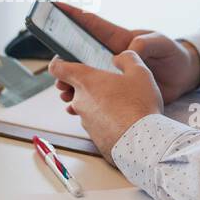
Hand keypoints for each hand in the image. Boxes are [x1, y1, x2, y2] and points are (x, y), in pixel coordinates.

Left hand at [48, 51, 162, 159]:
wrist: (143, 142)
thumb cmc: (139, 106)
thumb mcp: (140, 73)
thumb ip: (127, 59)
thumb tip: (120, 58)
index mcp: (85, 81)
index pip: (57, 68)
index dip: (59, 63)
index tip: (66, 62)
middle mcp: (80, 101)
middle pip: (73, 89)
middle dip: (87, 85)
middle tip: (106, 83)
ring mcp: (85, 121)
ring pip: (86, 107)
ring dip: (98, 104)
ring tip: (120, 103)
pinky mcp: (94, 137)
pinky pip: (96, 124)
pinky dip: (106, 120)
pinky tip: (123, 119)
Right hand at [53, 2, 199, 104]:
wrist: (184, 78)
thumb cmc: (173, 54)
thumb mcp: (162, 43)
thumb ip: (145, 44)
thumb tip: (127, 51)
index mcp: (119, 39)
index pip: (93, 25)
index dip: (74, 15)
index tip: (55, 6)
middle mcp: (111, 56)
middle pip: (80, 56)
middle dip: (64, 62)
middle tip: (56, 73)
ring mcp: (113, 75)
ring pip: (85, 78)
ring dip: (71, 84)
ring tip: (64, 94)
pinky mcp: (118, 92)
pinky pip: (97, 96)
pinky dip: (84, 102)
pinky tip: (75, 109)